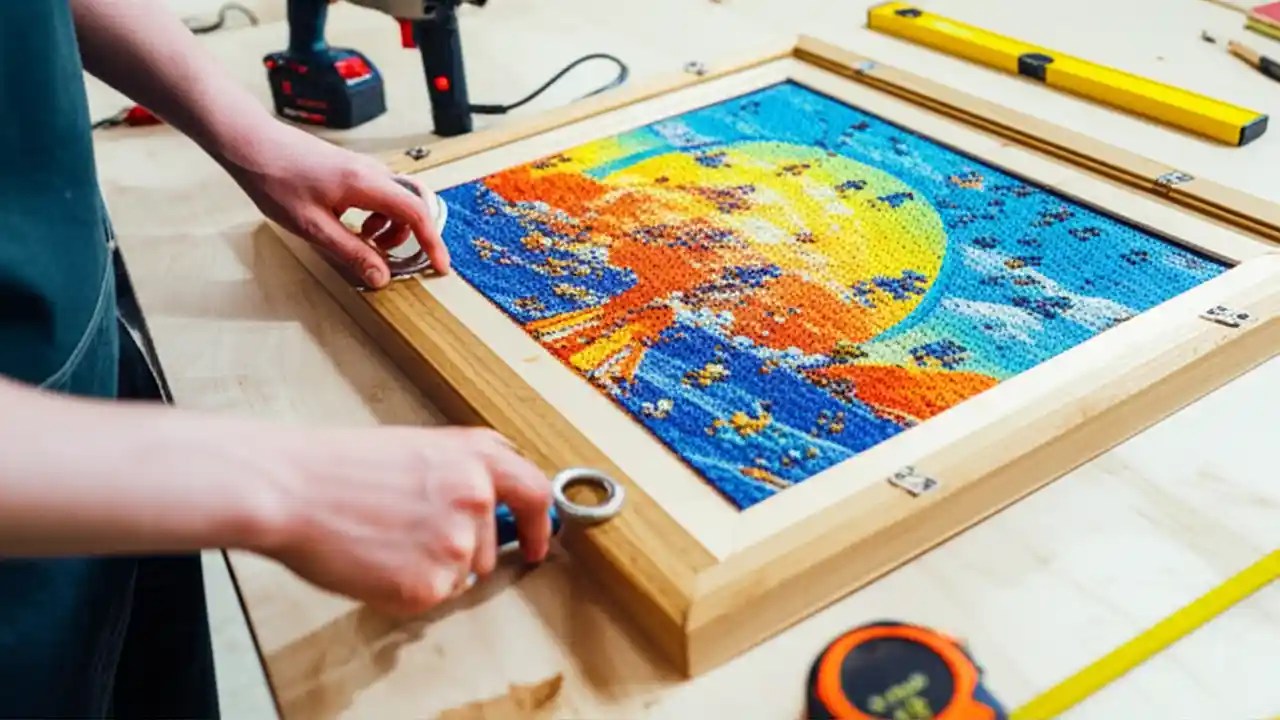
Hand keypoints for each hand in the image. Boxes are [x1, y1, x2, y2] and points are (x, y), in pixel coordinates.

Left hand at [221, 122, 449, 288]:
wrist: (251, 143)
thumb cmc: (276, 180)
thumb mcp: (313, 226)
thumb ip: (351, 252)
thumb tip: (381, 277)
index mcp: (367, 184)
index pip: (416, 213)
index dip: (432, 242)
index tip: (440, 266)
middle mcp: (373, 172)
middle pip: (414, 204)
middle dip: (411, 235)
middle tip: (390, 255)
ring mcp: (364, 167)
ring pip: (397, 200)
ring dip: (390, 226)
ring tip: (363, 240)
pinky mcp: (353, 168)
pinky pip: (381, 194)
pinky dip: (378, 215)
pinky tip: (352, 224)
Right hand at [260, 426, 552, 615]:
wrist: (291, 490)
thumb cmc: (339, 468)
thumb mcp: (418, 447)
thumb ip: (462, 470)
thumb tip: (489, 500)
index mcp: (474, 458)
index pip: (534, 494)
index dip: (540, 524)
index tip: (538, 542)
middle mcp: (475, 499)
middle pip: (489, 549)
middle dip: (460, 552)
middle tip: (410, 539)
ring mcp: (456, 544)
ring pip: (460, 576)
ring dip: (432, 570)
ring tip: (383, 540)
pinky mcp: (430, 585)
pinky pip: (430, 599)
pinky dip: (404, 590)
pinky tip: (374, 562)